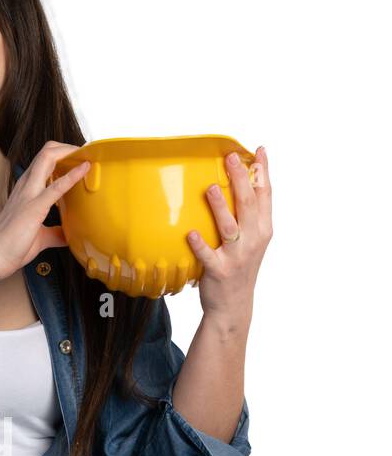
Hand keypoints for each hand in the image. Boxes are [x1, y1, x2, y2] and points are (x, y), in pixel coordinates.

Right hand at [0, 141, 88, 280]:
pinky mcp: (34, 207)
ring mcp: (29, 194)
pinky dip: (73, 174)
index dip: (62, 156)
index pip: (44, 161)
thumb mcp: (39, 237)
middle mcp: (26, 186)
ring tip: (87, 153)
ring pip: (48, 157)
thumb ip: (54, 233)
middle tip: (86, 153)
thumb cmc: (10, 248)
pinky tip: (85, 168)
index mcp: (26, 190)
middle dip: (68, 147)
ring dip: (69, 152)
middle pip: (47, 151)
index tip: (79, 160)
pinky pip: (56, 186)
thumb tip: (68, 236)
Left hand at [187, 146, 272, 326]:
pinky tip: (190, 233)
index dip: (262, 172)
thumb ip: (248, 214)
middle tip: (230, 158)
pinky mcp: (219, 271)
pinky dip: (200, 245)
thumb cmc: (239, 266)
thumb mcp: (252, 240)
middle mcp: (253, 240)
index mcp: (263, 229)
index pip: (265, 195)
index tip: (258, 151)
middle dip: (240, 180)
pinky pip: (208, 256)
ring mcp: (237, 256)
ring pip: (230, 227)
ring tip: (211, 188)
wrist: (234, 305)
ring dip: (221, 207)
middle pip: (248, 205)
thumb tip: (239, 181)